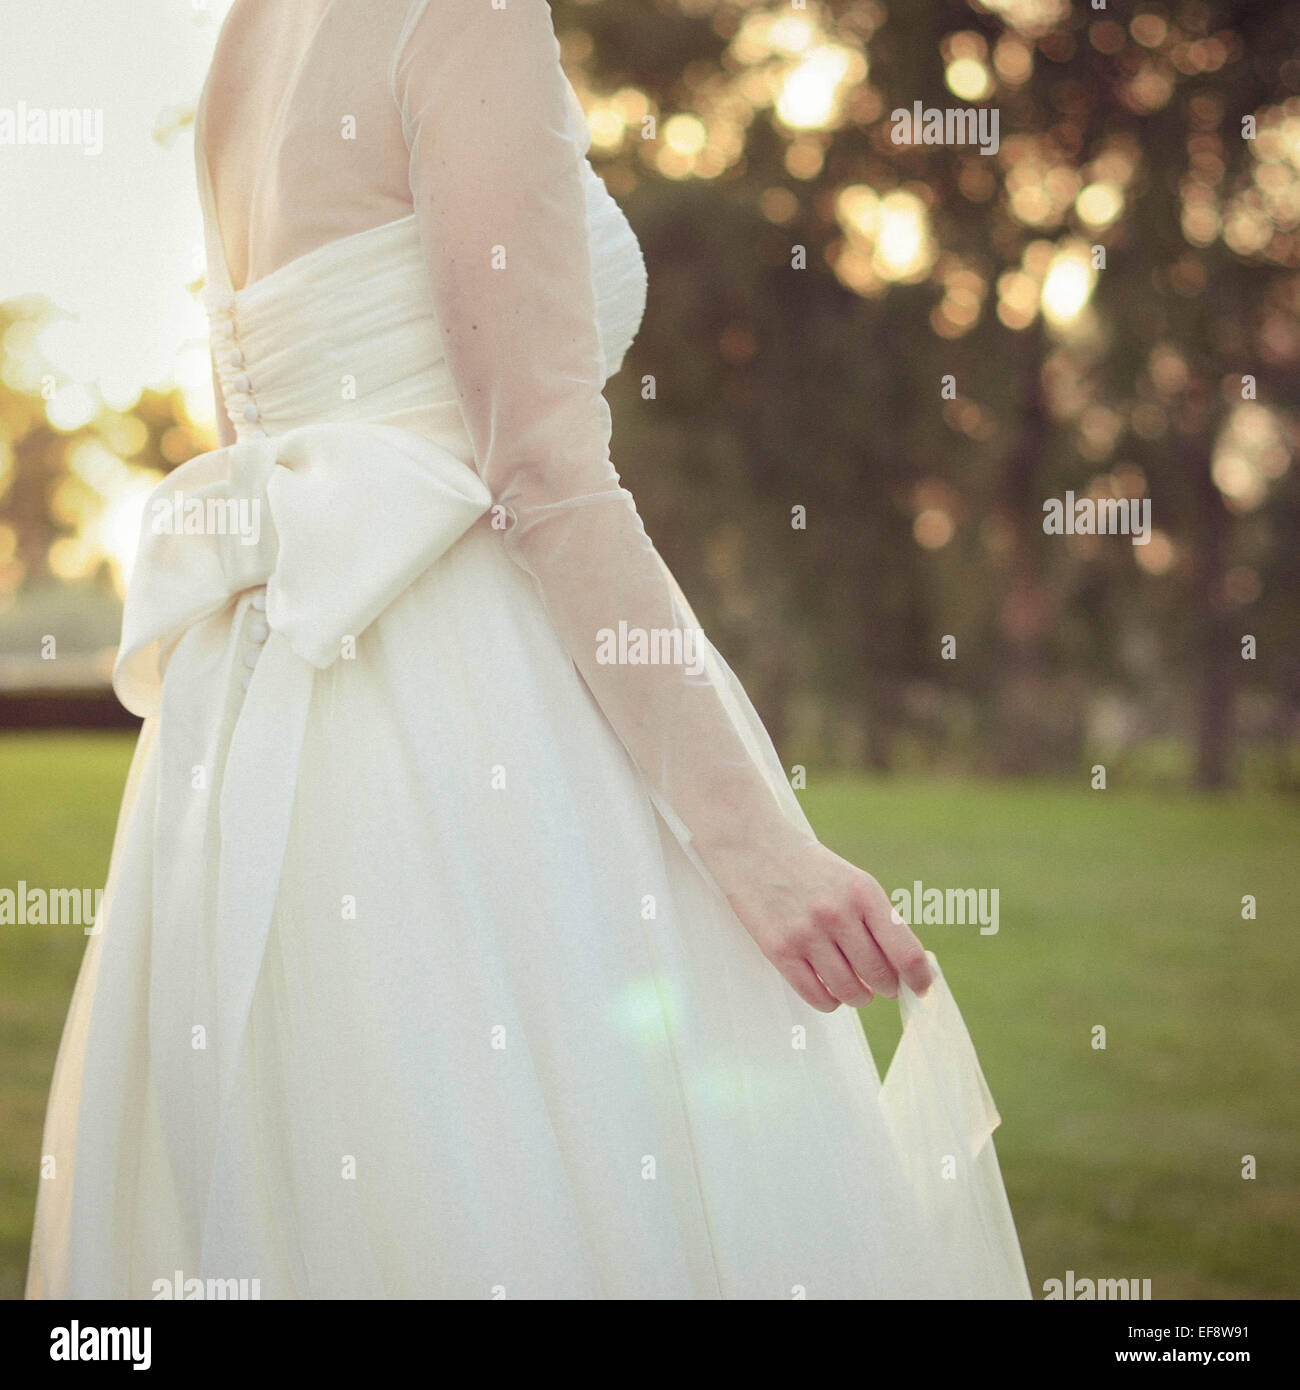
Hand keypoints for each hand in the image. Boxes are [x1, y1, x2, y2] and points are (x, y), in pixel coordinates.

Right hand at [708, 836, 933, 1012]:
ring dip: (859, 997)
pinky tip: (831, 992)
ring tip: (857, 991)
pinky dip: (830, 1002)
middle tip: (883, 985)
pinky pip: (816, 996)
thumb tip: (906, 968)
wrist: (752, 846)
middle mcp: (837, 913)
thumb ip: (878, 919)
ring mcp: (806, 933)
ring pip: (849, 991)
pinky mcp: (779, 949)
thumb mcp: (852, 880)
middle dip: (887, 987)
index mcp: (863, 892)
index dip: (920, 979)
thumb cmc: (808, 866)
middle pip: (880, 976)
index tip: (922, 988)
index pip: (905, 952)